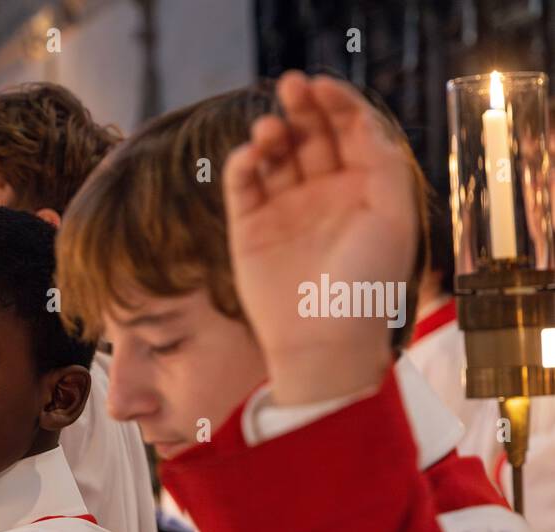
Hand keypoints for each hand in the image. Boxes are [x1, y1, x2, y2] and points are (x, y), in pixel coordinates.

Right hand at [223, 71, 414, 405]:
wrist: (323, 338)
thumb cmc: (366, 283)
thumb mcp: (393, 216)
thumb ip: (383, 162)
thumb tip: (361, 120)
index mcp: (363, 187)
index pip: (350, 130)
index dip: (337, 102)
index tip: (323, 87)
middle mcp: (323, 192)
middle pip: (311, 133)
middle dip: (302, 107)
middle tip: (290, 87)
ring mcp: (285, 208)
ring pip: (275, 154)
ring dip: (273, 133)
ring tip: (271, 130)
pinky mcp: (249, 227)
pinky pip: (243, 184)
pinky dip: (243, 164)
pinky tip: (251, 155)